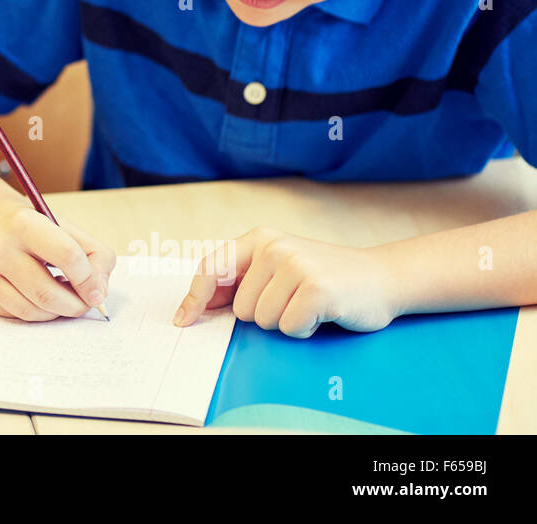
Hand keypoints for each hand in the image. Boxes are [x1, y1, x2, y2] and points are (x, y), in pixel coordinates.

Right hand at [0, 196, 113, 320]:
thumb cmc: (28, 226)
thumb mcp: (63, 226)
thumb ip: (93, 254)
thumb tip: (99, 293)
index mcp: (22, 224)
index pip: (67, 256)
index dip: (89, 279)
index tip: (97, 291)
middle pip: (48, 293)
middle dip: (76, 305)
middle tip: (85, 303)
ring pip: (33, 311)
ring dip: (57, 311)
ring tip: (63, 296)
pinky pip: (17, 316)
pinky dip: (37, 312)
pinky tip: (39, 295)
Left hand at [173, 227, 401, 336]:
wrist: (383, 278)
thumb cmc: (324, 279)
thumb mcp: (278, 268)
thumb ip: (240, 280)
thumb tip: (197, 306)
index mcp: (259, 238)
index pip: (211, 268)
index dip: (194, 297)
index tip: (183, 320)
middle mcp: (275, 246)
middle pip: (240, 307)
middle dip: (264, 315)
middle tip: (294, 300)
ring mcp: (296, 264)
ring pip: (263, 320)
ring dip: (286, 322)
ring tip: (310, 305)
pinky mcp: (317, 288)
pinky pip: (290, 328)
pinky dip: (305, 329)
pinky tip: (323, 313)